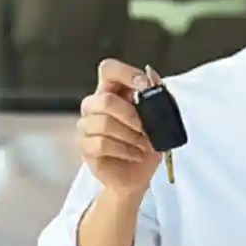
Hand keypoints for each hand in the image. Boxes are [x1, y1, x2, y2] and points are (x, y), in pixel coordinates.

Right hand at [77, 58, 161, 198]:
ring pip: (103, 124)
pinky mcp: (85, 147)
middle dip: (131, 115)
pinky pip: (101, 144)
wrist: (138, 176)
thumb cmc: (146, 144)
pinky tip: (134, 154)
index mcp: (112, 91)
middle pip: (104, 100)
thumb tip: (152, 74)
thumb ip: (158, 95)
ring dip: (130, 136)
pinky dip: (124, 150)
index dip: (125, 74)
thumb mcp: (161, 119)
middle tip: (146, 128)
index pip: (108, 69)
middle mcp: (94, 105)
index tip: (144, 86)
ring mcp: (86, 126)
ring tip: (142, 145)